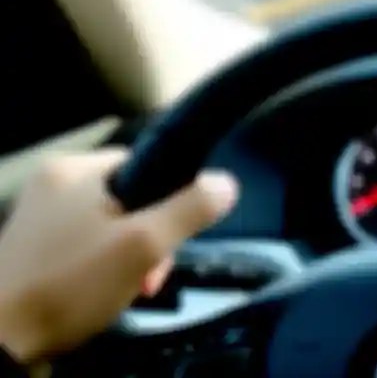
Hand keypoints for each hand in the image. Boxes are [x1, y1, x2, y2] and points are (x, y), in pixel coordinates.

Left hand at [0, 148, 237, 363]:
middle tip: (150, 274)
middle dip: (151, 238)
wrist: (0, 340)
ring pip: (111, 225)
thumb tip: (227, 182)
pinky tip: (103, 292)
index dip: (172, 199)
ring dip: (130, 256)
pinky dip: (102, 266)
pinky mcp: (33, 247)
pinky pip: (86, 244)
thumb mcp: (143, 245)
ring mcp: (38, 217)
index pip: (148, 163)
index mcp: (74, 169)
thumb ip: (190, 210)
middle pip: (131, 198)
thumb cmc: (69, 285)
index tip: (172, 238)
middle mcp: (52, 184)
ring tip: (129, 289)